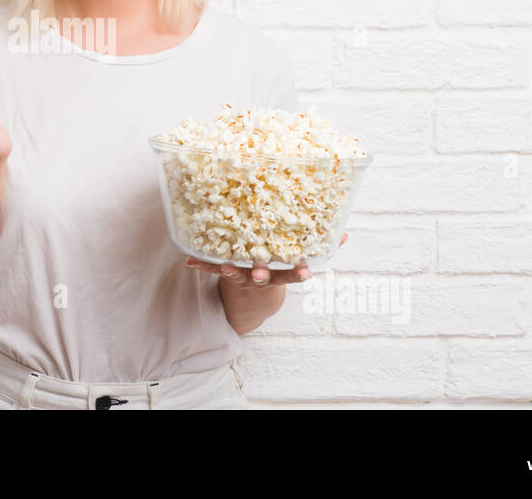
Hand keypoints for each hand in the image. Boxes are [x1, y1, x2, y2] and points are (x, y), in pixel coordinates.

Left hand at [184, 232, 349, 289]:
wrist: (251, 298)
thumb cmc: (277, 269)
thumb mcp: (297, 262)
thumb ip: (318, 247)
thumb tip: (343, 233)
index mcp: (280, 273)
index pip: (292, 274)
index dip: (299, 273)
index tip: (306, 272)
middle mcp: (261, 278)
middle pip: (264, 278)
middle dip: (262, 275)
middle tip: (261, 274)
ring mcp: (242, 277)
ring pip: (237, 275)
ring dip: (231, 270)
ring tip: (226, 266)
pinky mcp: (225, 274)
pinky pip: (212, 269)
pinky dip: (201, 264)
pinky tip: (188, 260)